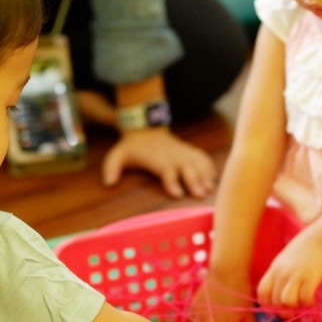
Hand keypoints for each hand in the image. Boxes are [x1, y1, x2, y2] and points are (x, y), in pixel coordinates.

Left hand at [102, 128, 216, 197]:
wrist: (145, 127)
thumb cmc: (132, 146)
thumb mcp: (118, 155)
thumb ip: (112, 168)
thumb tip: (108, 182)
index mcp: (157, 160)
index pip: (167, 171)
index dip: (172, 182)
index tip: (177, 194)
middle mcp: (172, 156)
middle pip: (186, 168)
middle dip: (194, 181)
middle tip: (200, 194)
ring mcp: (182, 152)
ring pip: (197, 163)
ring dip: (205, 175)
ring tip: (210, 188)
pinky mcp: (188, 151)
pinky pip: (202, 157)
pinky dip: (209, 166)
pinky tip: (214, 177)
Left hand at [257, 232, 321, 307]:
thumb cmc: (306, 246)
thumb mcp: (286, 258)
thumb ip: (281, 272)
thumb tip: (281, 291)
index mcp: (275, 268)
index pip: (262, 291)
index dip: (266, 304)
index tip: (274, 309)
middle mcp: (282, 273)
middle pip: (275, 301)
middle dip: (284, 309)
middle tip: (294, 308)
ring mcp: (295, 276)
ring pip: (287, 302)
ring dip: (296, 306)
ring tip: (303, 302)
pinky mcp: (310, 278)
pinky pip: (305, 299)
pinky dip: (309, 303)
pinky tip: (313, 299)